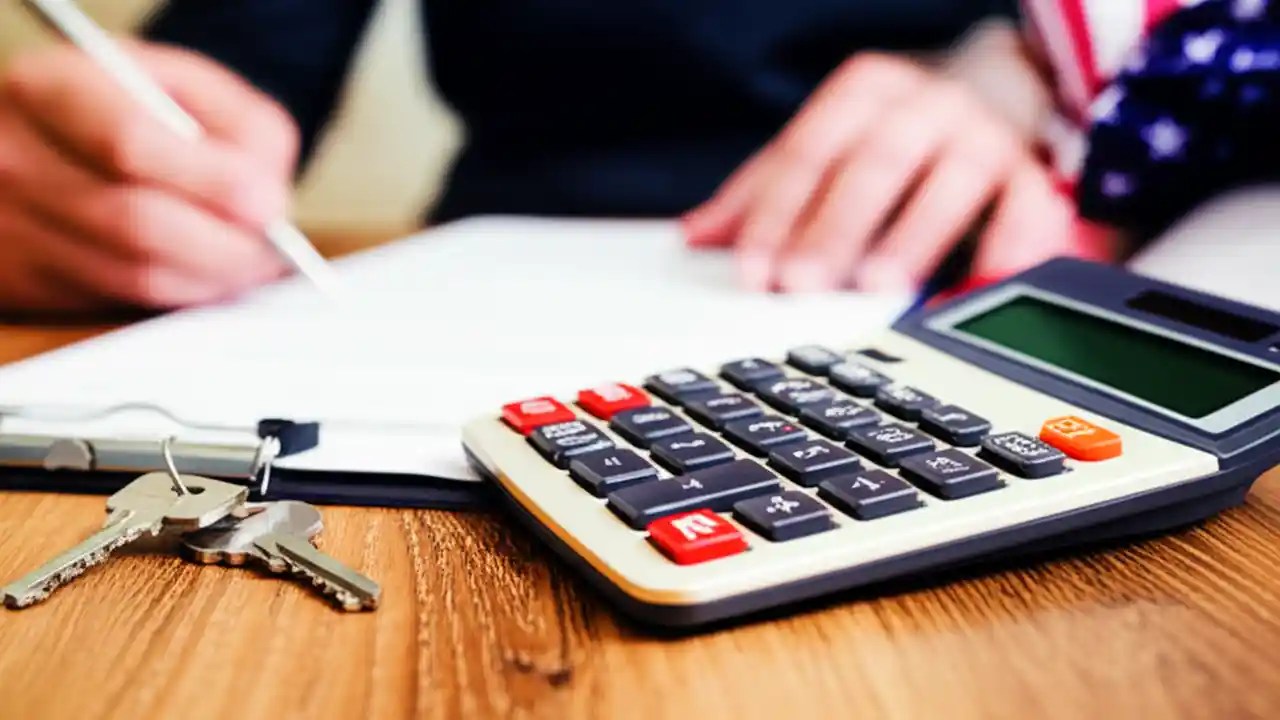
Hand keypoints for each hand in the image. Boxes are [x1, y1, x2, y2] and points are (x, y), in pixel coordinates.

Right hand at [0, 42, 298, 314]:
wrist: (70, 140)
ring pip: (133, 274)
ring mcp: (6, 223)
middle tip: (272, 250)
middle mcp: (12, 154)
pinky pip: (119, 303)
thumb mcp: (198, 91)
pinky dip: (177, 295)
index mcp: (52, 86)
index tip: (268, 205)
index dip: (213, 182)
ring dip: (209, 278)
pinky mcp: (19, 282)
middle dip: (224, 245)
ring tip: (247, 261)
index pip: (129, 142)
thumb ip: (243, 130)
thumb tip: (264, 204)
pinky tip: (200, 272)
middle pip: (135, 221)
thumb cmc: (146, 112)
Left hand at [683, 53, 1079, 292]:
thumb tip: (695, 236)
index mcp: (864, 92)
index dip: (776, 214)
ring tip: (881, 288)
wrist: (1004, 88)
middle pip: (873, 165)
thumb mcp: (826, 146)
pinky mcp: (1033, 171)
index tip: (754, 271)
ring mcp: (983, 134)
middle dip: (833, 228)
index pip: (807, 153)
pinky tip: (978, 287)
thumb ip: (764, 191)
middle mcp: (925, 104)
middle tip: (803, 286)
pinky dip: (1007, 248)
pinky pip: (1026, 207)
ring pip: (948, 183)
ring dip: (913, 237)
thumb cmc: (894, 134)